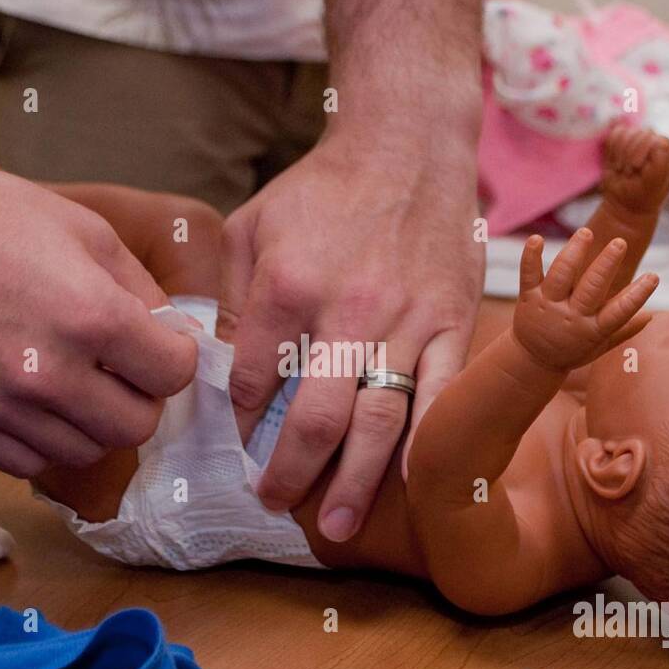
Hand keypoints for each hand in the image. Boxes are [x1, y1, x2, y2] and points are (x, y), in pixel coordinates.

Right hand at [0, 132, 196, 476]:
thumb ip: (142, 291)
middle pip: (137, 427)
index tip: (157, 346)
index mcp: (92, 316)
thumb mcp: (88, 232)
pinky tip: (31, 399)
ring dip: (90, 422)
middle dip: (139, 398)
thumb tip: (174, 338)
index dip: (173, 358)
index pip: (174, 375)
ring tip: (70, 379)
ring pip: (86, 451)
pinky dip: (42, 439)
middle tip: (118, 370)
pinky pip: (29, 462)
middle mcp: (48, 372)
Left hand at [218, 130, 482, 541]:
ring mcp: (406, 322)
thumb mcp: (251, 226)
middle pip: (313, 421)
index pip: (252, 382)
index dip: (241, 423)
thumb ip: (230, 297)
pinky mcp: (453, 322)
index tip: (242, 442)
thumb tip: (215, 362)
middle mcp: (347, 312)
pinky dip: (428, 446)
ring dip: (353, 482)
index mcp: (286, 287)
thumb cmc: (323, 189)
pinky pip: (442, 397)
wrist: (407, 144)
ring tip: (335, 524)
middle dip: (289, 474)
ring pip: (378, 423)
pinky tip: (415, 485)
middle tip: (274, 502)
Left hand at [513, 230, 657, 372]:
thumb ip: (624, 330)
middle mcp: (571, 316)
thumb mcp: (600, 346)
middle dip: (605, 265)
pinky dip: (531, 257)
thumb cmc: (573, 351)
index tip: (653, 276)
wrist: (533, 361)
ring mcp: (548, 305)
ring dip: (573, 253)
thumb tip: (650, 315)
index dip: (637, 295)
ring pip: (561, 275)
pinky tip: (536, 238)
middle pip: (591, 288)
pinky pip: (528, 274)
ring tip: (586, 232)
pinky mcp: (529, 296)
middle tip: (619, 243)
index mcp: (593, 328)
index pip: (619, 312)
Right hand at [600, 124, 668, 214]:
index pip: (654, 138)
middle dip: (628, 154)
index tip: (634, 167)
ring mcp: (637, 143)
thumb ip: (660, 164)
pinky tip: (614, 163)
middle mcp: (653, 144)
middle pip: (638, 133)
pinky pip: (614, 135)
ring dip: (619, 153)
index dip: (641, 149)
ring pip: (625, 133)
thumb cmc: (642, 198)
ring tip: (620, 170)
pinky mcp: (621, 145)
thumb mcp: (654, 186)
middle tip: (626, 173)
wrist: (624, 207)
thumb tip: (656, 143)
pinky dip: (611, 149)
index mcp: (666, 152)